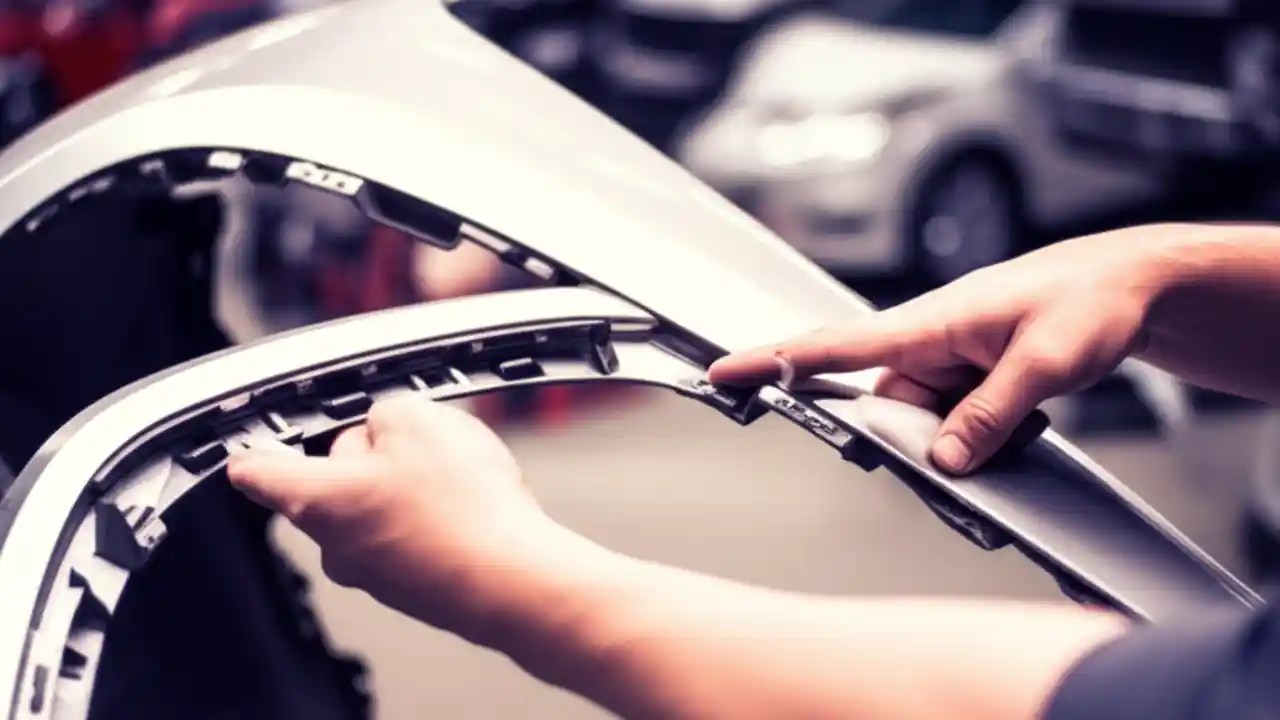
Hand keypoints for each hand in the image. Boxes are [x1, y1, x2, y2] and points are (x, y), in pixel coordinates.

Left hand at [226, 394, 551, 630]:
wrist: (513, 580)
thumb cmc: (463, 509)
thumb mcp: (417, 420)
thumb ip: (382, 413)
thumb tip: (380, 428)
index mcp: (318, 499)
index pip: (257, 473)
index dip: (252, 449)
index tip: (246, 444)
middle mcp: (336, 545)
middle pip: (333, 481)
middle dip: (368, 456)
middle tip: (413, 442)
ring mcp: (375, 574)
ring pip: (377, 508)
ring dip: (408, 488)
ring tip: (458, 481)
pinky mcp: (413, 589)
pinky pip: (413, 537)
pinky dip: (435, 519)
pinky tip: (472, 510)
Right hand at [711, 226, 1187, 472]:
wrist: (1138, 283)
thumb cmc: (1089, 299)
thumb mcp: (1042, 365)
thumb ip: (987, 417)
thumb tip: (944, 461)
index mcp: (930, 323)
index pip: (833, 346)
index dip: (773, 360)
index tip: (723, 372)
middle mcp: (931, 339)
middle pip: (889, 403)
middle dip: (916, 435)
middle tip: (963, 448)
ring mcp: (954, 356)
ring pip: (928, 415)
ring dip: (964, 433)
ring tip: (1022, 414)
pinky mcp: (977, 370)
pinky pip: (959, 413)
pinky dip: (984, 426)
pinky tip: (1027, 414)